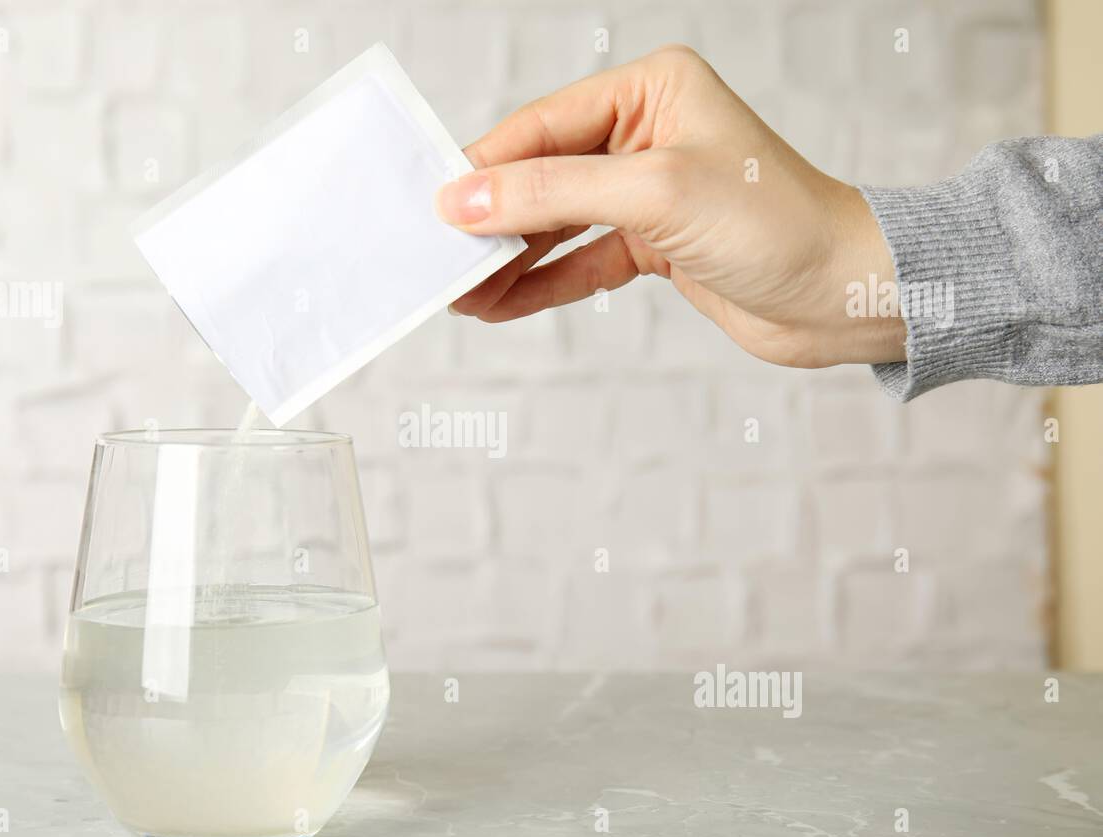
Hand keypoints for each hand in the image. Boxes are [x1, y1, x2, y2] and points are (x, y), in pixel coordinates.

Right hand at [436, 46, 905, 367]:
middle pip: (542, 173)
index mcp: (651, 91)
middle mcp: (645, 134)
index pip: (544, 126)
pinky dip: (541, 283)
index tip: (435, 206)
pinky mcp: (653, 243)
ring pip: (556, 222)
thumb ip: (553, 193)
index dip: (486, 167)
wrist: (844, 293)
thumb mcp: (654, 194)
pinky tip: (500, 303)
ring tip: (459, 290)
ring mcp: (647, 191)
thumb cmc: (778, 222)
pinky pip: (579, 261)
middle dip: (491, 219)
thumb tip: (466, 199)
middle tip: (437, 255)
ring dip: (509, 258)